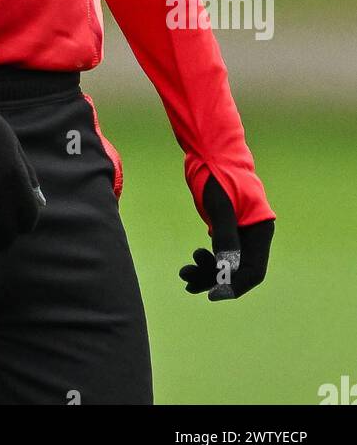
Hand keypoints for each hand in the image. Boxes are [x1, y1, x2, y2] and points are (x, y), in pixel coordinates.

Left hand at [179, 173, 273, 299]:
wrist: (209, 150)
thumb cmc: (217, 174)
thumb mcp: (220, 206)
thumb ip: (225, 236)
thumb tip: (226, 269)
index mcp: (259, 230)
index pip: (253, 271)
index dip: (234, 285)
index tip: (213, 295)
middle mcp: (252, 235)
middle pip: (237, 270)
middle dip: (213, 278)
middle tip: (187, 277)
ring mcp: (239, 232)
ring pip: (225, 264)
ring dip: (205, 273)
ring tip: (183, 273)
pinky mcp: (225, 228)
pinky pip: (217, 253)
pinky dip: (204, 263)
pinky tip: (190, 268)